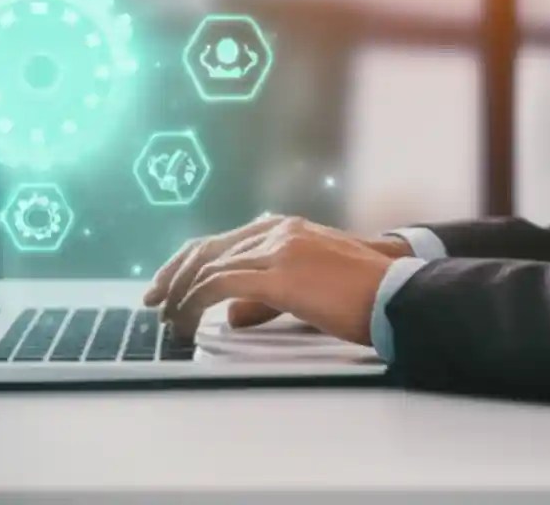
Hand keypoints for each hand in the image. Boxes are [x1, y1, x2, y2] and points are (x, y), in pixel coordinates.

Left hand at [143, 215, 411, 342]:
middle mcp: (276, 231)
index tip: (167, 287)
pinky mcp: (280, 274)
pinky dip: (198, 303)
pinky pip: (222, 286)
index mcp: (284, 229)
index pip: (221, 242)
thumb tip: (234, 315)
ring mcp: (278, 249)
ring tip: (170, 320)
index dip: (188, 264)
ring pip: (210, 267)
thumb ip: (267, 297)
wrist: (396, 292)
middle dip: (173, 276)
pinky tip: (189, 320)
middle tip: (152, 302)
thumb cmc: (362, 295)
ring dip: (183, 295)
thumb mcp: (307, 289)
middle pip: (206, 248)